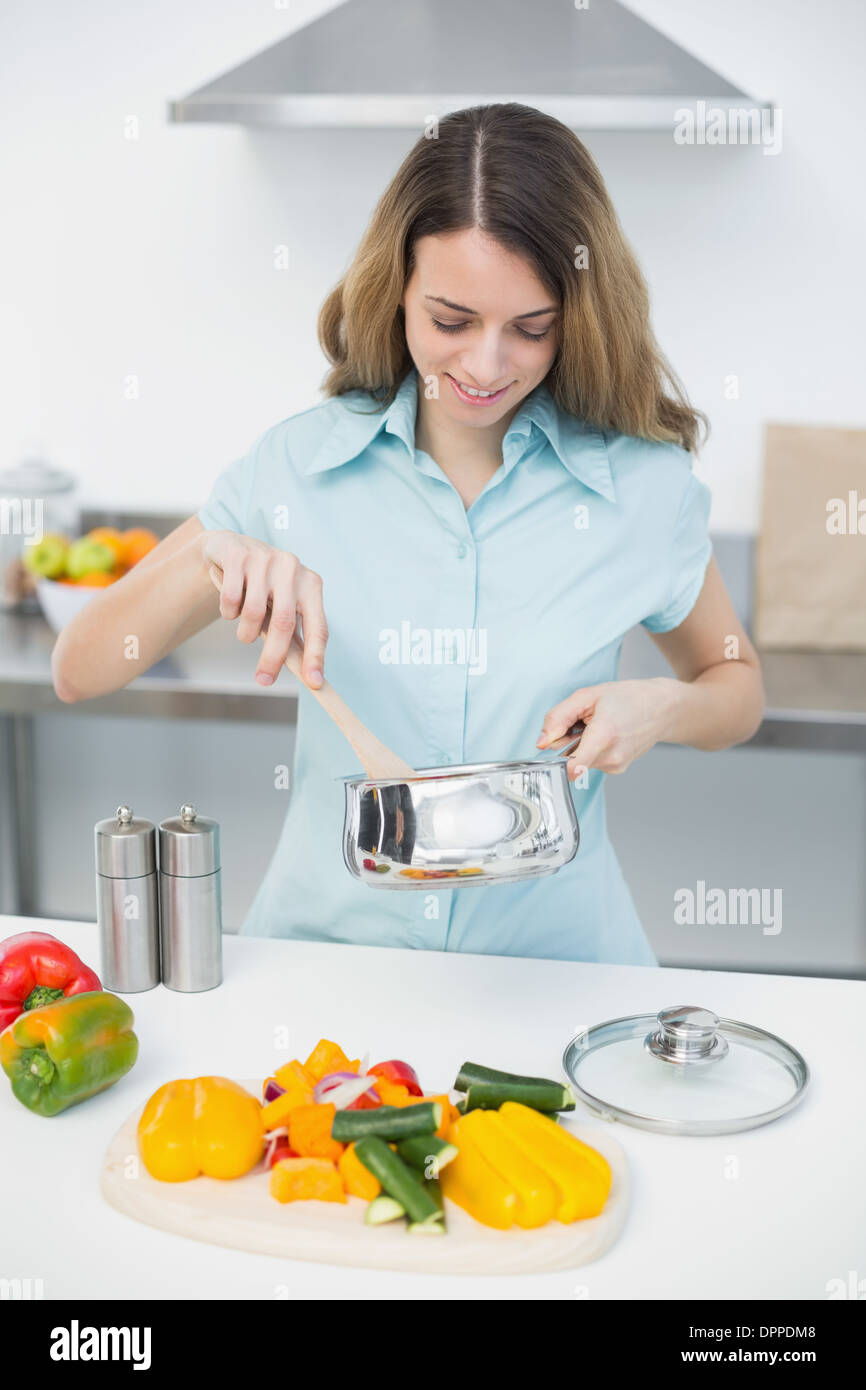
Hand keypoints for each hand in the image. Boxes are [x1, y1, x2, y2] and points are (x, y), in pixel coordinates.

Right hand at [200, 531, 327, 688]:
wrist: (231, 548)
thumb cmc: (263, 585)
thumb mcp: (283, 603)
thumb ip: (293, 632)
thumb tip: (305, 673)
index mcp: (311, 584)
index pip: (318, 626)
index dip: (316, 656)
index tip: (314, 682)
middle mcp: (292, 569)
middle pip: (284, 624)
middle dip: (273, 657)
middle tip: (264, 680)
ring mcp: (265, 560)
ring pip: (253, 613)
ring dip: (245, 633)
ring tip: (244, 632)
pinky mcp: (238, 557)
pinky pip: (230, 600)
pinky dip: (228, 613)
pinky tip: (231, 607)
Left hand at [536, 678, 677, 779]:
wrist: (662, 708)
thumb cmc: (628, 698)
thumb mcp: (588, 696)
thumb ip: (559, 717)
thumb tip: (541, 742)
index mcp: (604, 735)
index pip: (573, 768)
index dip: (555, 762)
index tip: (553, 752)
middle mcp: (611, 756)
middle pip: (571, 760)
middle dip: (568, 743)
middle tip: (583, 724)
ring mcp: (616, 765)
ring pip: (581, 761)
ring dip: (581, 746)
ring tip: (599, 727)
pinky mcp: (618, 768)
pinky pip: (593, 762)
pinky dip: (593, 750)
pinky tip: (607, 735)